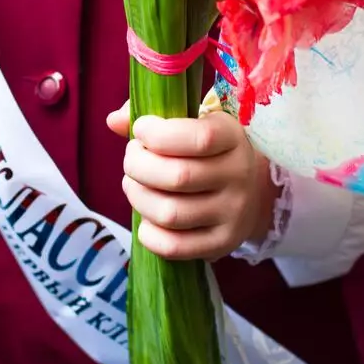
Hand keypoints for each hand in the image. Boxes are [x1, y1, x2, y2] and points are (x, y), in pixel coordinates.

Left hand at [107, 102, 277, 260]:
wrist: (248, 191)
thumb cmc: (206, 151)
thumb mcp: (191, 124)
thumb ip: (154, 117)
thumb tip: (114, 121)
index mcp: (233, 138)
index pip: (199, 138)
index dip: (158, 134)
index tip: (141, 130)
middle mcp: (239, 176)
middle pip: (177, 177)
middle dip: (138, 165)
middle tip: (132, 159)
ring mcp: (233, 214)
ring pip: (170, 213)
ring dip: (138, 197)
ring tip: (135, 185)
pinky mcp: (221, 243)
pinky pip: (174, 246)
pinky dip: (148, 233)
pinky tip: (146, 218)